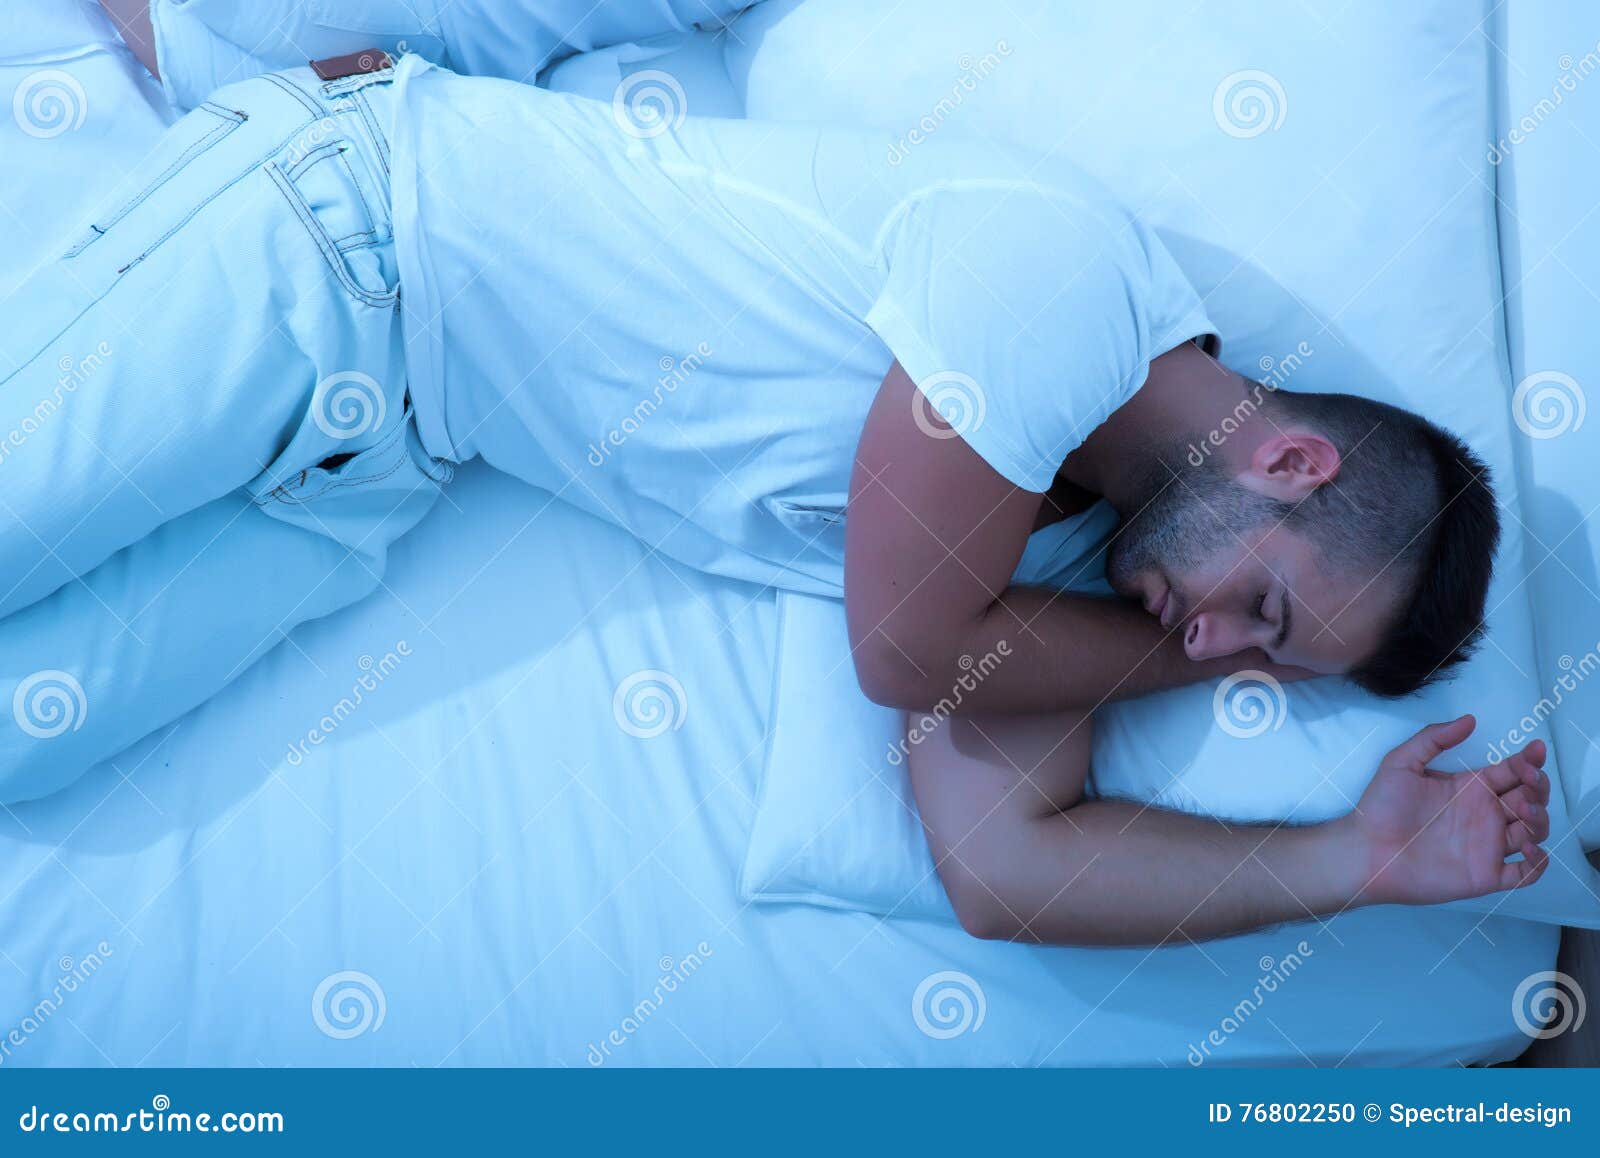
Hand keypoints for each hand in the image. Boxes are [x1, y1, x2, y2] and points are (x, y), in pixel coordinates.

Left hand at [1340, 715, 1549, 906]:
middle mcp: (1484, 814)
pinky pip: (1526, 873)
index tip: (1533, 752)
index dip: (1529, 761)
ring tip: (1522, 811)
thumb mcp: (1401, 762)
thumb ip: (1433, 738)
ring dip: (1540, 821)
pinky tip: (1527, 849)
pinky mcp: (1486, 875)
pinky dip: (1538, 863)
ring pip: (1534, 832)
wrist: (1365, 851)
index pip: (1513, 772)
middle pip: (1530, 799)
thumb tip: (1469, 719)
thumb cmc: (1380, 806)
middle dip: (1539, 788)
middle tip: (1528, 782)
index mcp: (1470, 787)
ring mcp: (1487, 845)